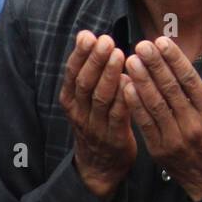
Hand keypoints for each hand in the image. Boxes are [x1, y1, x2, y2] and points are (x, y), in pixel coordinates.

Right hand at [59, 31, 136, 199]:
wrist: (99, 167)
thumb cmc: (96, 123)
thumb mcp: (84, 99)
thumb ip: (88, 71)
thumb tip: (89, 35)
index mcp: (70, 101)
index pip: (72, 74)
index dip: (80, 55)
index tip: (88, 36)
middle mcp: (79, 113)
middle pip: (85, 84)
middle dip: (95, 60)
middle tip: (106, 40)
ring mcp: (96, 127)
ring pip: (101, 98)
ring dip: (109, 75)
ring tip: (119, 54)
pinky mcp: (115, 138)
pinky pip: (119, 116)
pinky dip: (124, 98)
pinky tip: (131, 82)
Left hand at [121, 38, 201, 201]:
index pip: (190, 79)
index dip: (174, 59)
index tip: (162, 42)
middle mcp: (194, 123)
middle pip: (170, 89)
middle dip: (154, 65)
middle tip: (142, 45)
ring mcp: (175, 137)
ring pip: (155, 104)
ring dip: (141, 81)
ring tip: (131, 61)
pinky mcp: (159, 148)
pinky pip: (145, 123)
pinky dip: (135, 104)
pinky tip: (126, 87)